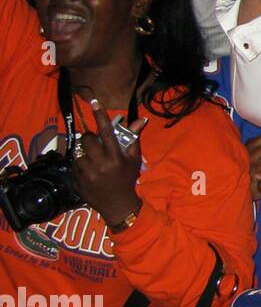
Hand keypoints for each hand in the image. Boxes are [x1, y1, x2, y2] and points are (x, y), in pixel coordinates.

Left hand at [72, 100, 145, 225]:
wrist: (117, 204)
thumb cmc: (127, 179)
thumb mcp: (133, 159)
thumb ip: (133, 138)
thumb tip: (141, 119)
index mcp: (116, 157)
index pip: (106, 131)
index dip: (100, 115)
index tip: (94, 102)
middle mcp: (100, 164)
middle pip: (87, 139)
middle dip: (89, 138)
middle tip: (95, 142)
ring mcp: (87, 173)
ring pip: (78, 152)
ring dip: (84, 152)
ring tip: (91, 158)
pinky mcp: (77, 180)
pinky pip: (74, 164)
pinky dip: (80, 163)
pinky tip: (87, 169)